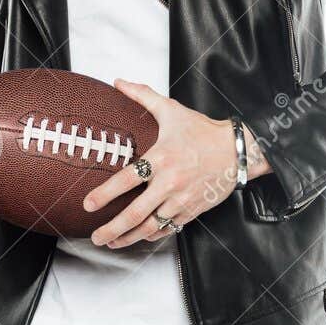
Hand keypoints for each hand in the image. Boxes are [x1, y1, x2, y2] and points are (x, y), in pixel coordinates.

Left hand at [83, 79, 248, 247]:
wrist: (237, 151)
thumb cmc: (203, 131)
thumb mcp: (171, 109)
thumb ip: (143, 96)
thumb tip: (119, 83)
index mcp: (161, 159)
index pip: (126, 180)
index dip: (105, 194)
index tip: (88, 204)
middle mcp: (170, 183)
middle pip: (136, 213)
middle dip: (112, 227)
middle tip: (95, 235)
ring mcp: (181, 200)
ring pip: (151, 226)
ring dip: (128, 237)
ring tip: (111, 242)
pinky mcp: (192, 210)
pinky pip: (169, 228)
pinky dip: (152, 235)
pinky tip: (139, 237)